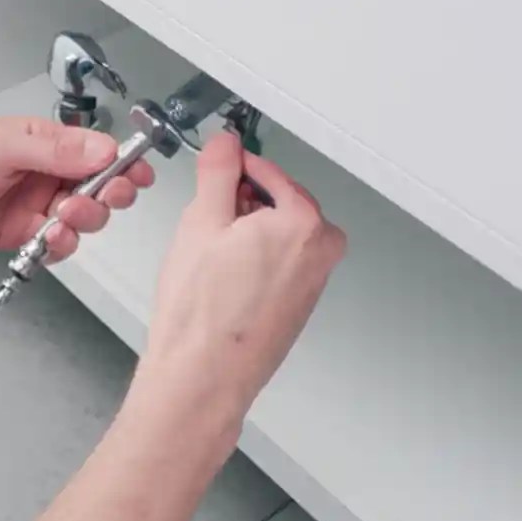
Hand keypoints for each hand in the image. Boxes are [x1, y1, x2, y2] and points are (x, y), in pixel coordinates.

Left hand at [0, 117, 153, 259]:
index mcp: (47, 143)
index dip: (124, 163)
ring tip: (59, 221)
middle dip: (106, 197)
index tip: (138, 176)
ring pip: (85, 218)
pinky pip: (61, 244)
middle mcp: (48, 173)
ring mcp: (39, 205)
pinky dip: (62, 247)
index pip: (100, 150)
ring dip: (82, 223)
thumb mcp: (2, 146)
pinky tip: (49, 242)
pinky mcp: (27, 233)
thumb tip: (105, 149)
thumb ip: (56, 149)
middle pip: (102, 187)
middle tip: (92, 201)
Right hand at [134, 133, 345, 419]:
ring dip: (245, 236)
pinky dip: (252, 264)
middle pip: (277, 203)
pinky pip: (278, 265)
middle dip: (240, 207)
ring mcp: (313, 281)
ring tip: (210, 262)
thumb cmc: (202, 314)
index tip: (215, 168)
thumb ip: (218, 171)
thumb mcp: (201, 221)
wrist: (203, 377)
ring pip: (277, 235)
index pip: (268, 171)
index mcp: (304, 223)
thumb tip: (227, 143)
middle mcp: (320, 251)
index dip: (234, 169)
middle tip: (205, 227)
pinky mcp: (300, 304)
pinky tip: (221, 285)